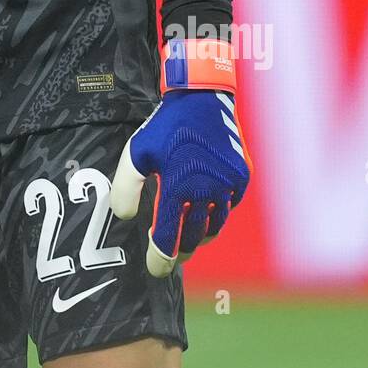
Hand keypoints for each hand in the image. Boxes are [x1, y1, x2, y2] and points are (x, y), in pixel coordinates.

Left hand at [110, 88, 251, 276]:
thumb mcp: (136, 153)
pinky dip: (216, 214)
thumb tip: (125, 217)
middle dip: (180, 252)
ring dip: (199, 236)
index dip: (161, 258)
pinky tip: (203, 209)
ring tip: (185, 236)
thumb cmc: (165, 127)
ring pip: (214, 226)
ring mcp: (228, 186)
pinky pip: (228, 207)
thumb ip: (125, 188)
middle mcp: (208, 192)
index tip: (156, 270)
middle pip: (193, 238)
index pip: (170, 238)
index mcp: (180, 187)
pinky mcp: (241, 178)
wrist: (202, 98)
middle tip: (169, 257)